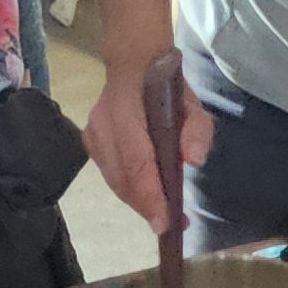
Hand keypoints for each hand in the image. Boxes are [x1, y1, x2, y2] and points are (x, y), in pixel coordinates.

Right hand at [86, 57, 215, 230]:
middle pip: (122, 178)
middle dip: (145, 206)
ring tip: (162, 214)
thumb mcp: (192, 103)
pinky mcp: (89, 142)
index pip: (137, 160)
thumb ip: (197, 129)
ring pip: (114, 180)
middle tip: (170, 225)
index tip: (162, 223)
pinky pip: (109, 174)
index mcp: (126, 110)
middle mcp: (102, 125)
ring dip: (137, 201)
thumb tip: (194, 160)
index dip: (149, 194)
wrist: (134, 63)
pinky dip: (128, 188)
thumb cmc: (166, 87)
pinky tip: (146, 195)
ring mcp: (91, 134)